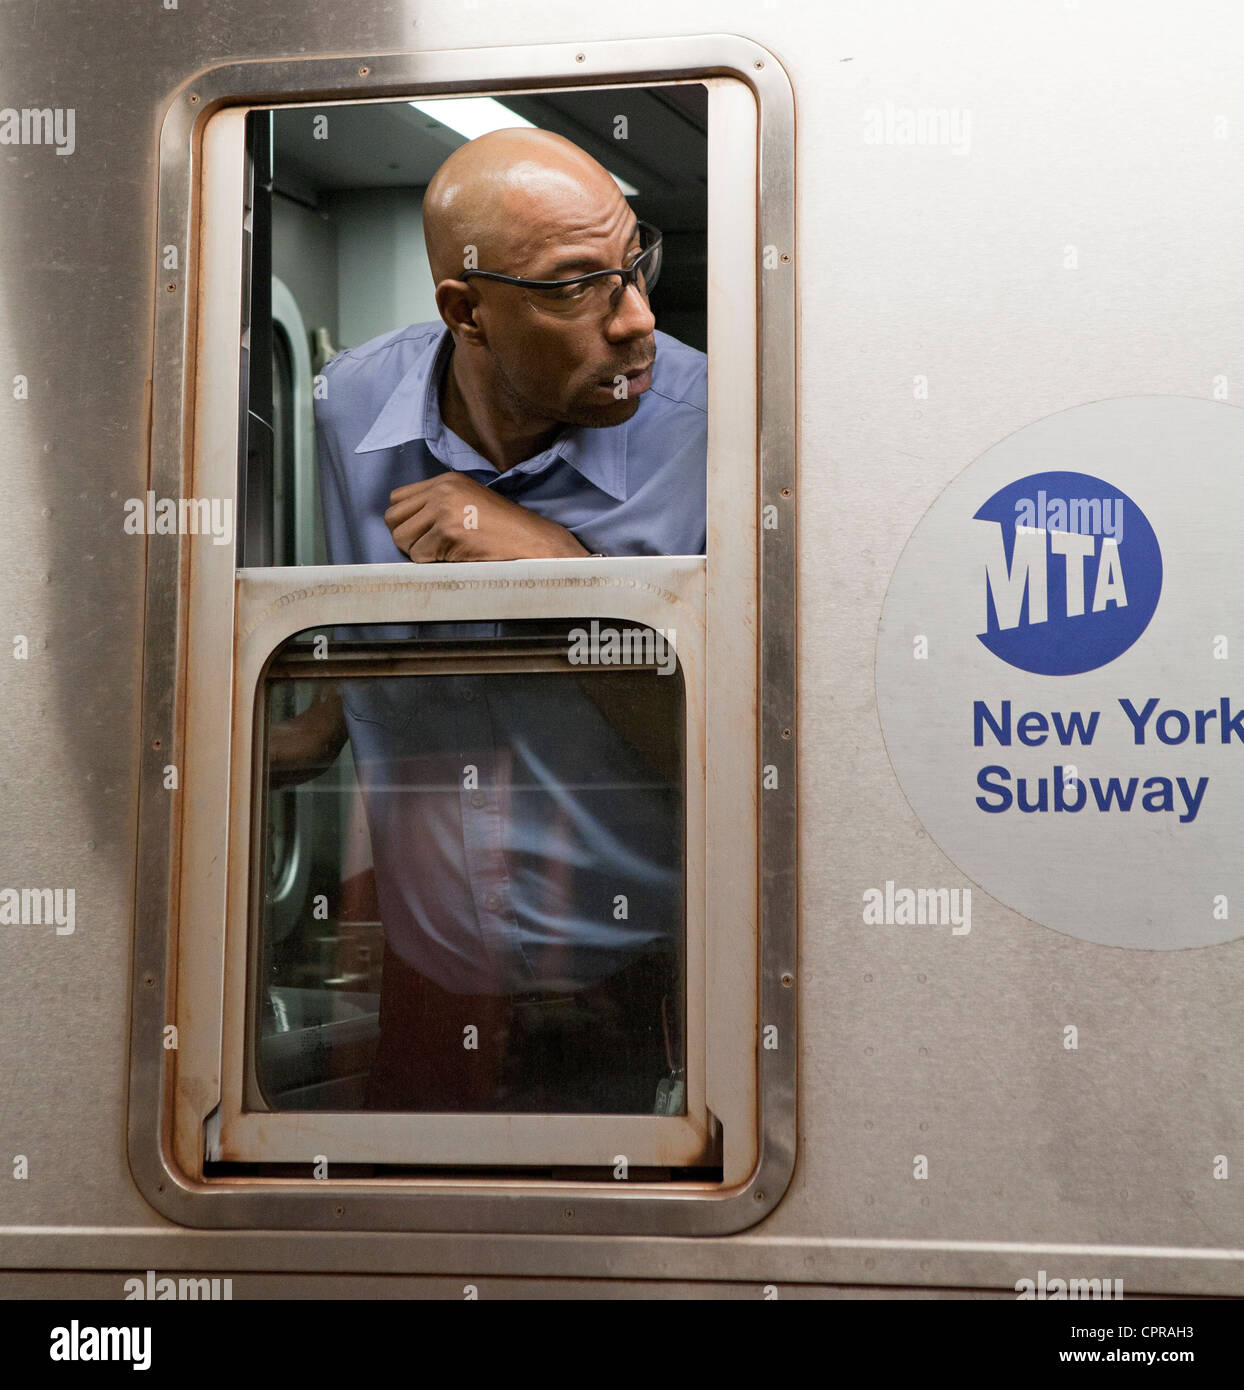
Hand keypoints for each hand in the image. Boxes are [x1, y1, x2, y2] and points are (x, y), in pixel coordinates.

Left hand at [385, 473, 589, 561]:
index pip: (398, 498)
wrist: (532, 541)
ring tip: (442, 553)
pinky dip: (431, 563)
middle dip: (405, 537)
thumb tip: (406, 523)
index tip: (422, 533)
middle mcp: (442, 491)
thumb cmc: (504, 529)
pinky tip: (453, 558)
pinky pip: (419, 555)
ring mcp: (444, 510)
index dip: (405, 520)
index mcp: (446, 481)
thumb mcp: (470, 501)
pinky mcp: (448, 532)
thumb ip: (439, 504)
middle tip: (428, 547)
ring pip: (402, 538)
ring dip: (417, 552)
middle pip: (393, 517)